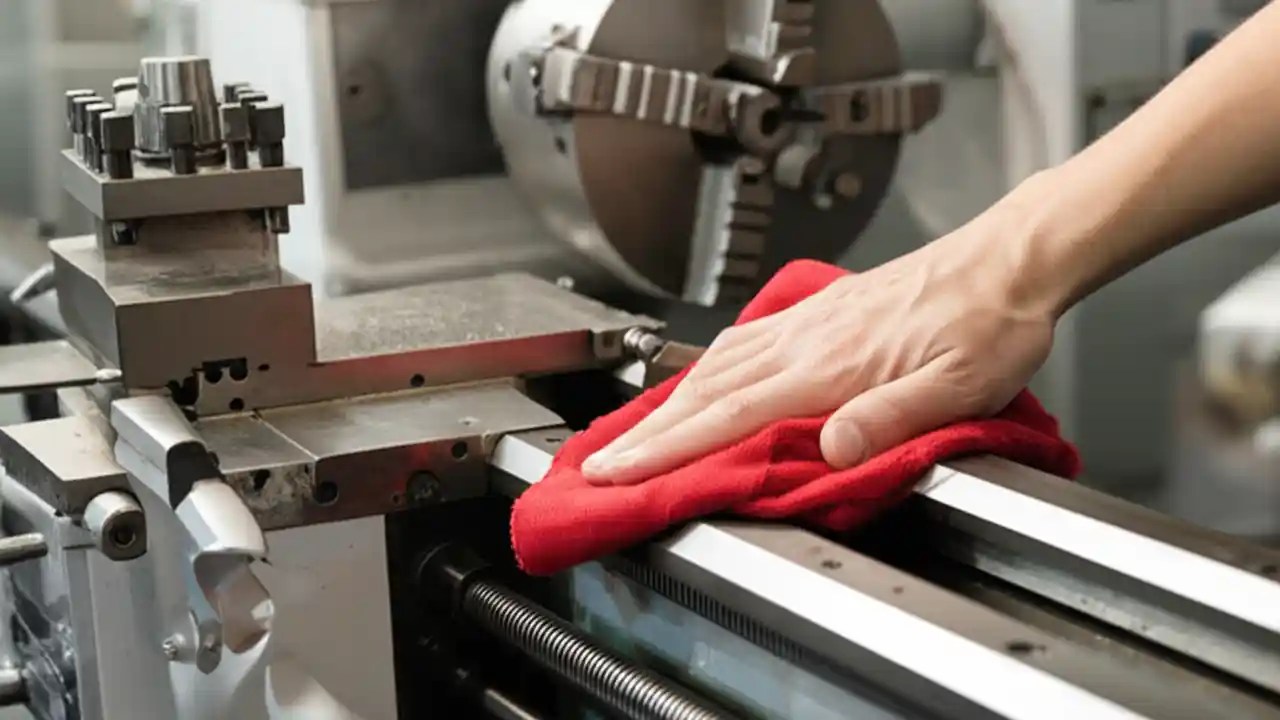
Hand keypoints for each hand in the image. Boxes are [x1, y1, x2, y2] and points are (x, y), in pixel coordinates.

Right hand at [582, 216, 1060, 484]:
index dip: (666, 450)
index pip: (727, 416)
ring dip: (668, 403)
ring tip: (635, 433)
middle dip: (646, 434)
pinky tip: (704, 376)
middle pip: (706, 392)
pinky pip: (744, 342)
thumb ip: (890, 418)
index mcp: (830, 367)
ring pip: (717, 364)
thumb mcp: (958, 388)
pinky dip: (706, 367)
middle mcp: (806, 342)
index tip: (617, 472)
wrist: (1007, 262)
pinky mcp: (820, 313)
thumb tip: (829, 445)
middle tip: (599, 464)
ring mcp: (808, 323)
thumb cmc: (989, 326)